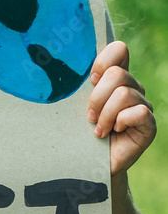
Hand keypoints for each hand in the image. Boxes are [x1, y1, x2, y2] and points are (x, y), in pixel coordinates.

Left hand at [88, 41, 155, 175]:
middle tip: (90, 116)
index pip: (119, 50)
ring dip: (105, 114)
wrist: (90, 163)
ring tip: (99, 128)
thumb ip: (78, 84)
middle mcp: (133, 88)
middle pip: (117, 74)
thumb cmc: (80, 132)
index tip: (90, 81)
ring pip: (124, 94)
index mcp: (116, 78)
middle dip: (97, 98)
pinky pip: (138, 112)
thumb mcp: (76, 104)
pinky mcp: (149, 124)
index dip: (103, 61)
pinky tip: (114, 132)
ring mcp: (143, 105)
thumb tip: (63, 63)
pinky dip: (120, 122)